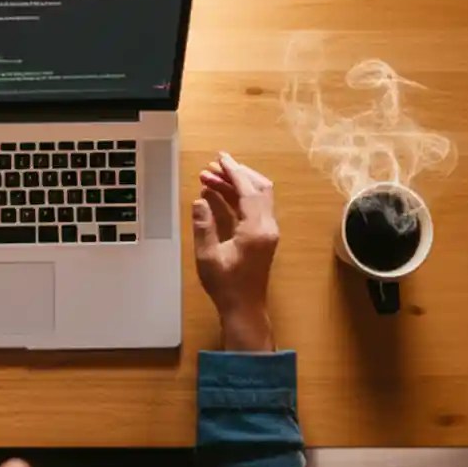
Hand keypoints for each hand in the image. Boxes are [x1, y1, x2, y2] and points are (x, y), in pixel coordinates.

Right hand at [193, 153, 279, 351]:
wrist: (244, 308)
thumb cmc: (226, 286)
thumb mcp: (208, 256)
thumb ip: (204, 226)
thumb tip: (200, 200)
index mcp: (256, 230)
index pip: (248, 191)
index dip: (233, 171)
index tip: (220, 158)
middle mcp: (267, 227)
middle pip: (258, 188)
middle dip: (236, 173)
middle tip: (213, 166)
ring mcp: (267, 231)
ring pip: (257, 196)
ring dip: (235, 185)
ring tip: (209, 178)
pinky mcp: (262, 236)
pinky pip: (252, 208)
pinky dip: (236, 197)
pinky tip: (215, 195)